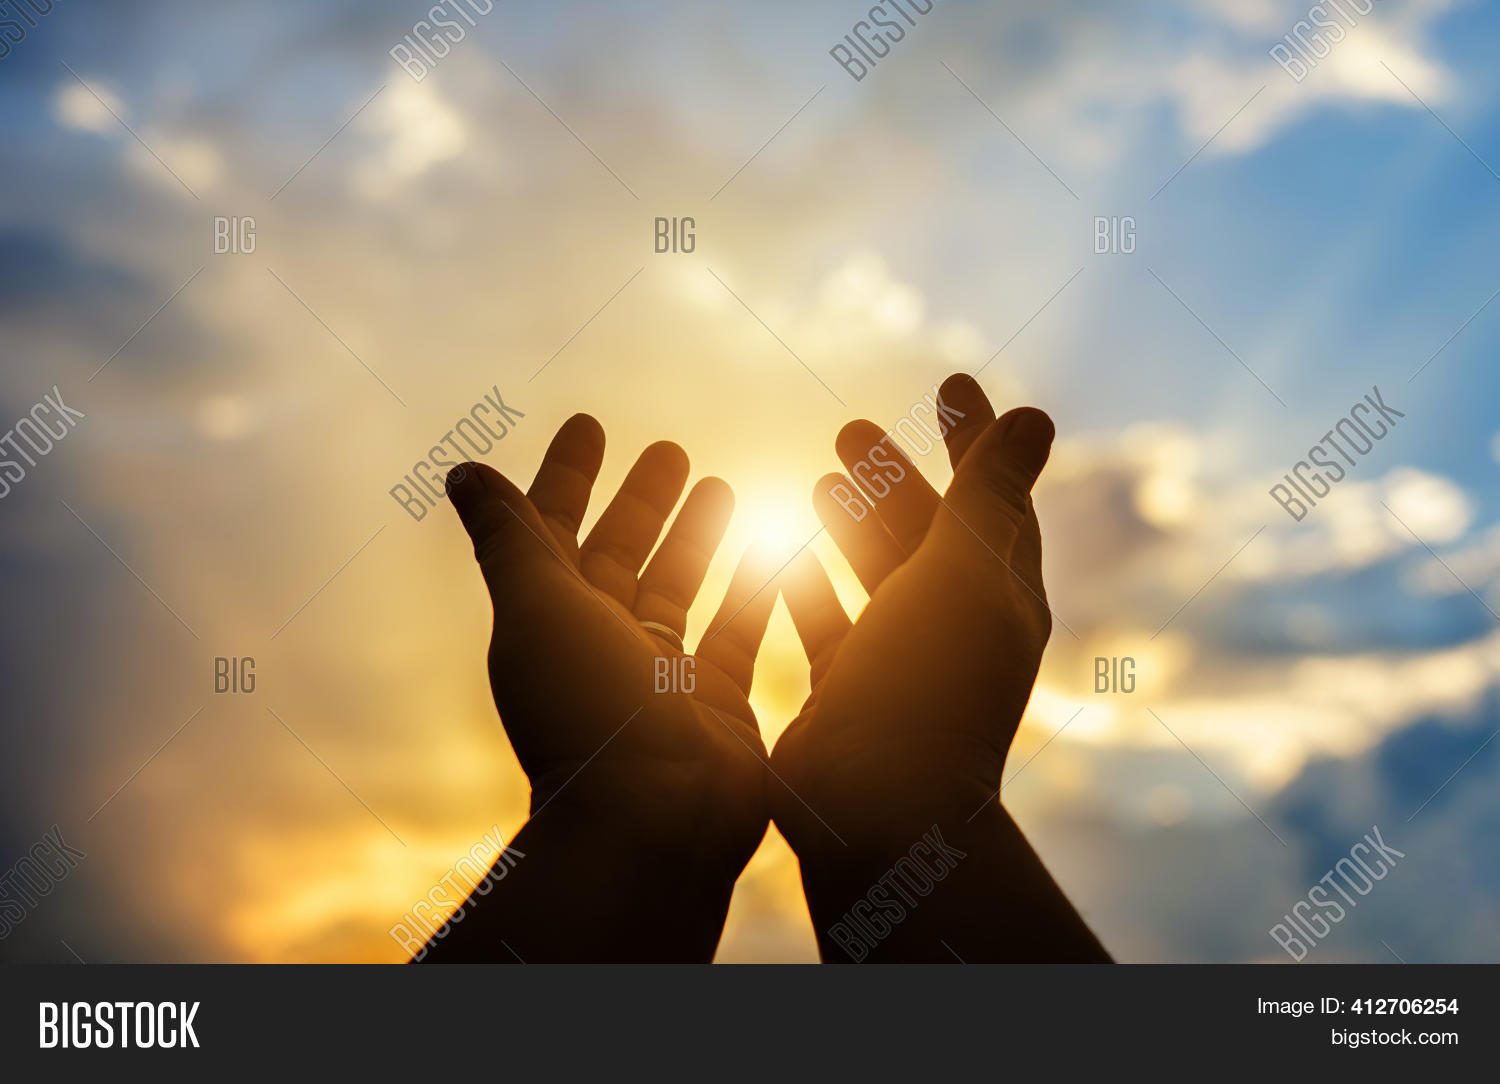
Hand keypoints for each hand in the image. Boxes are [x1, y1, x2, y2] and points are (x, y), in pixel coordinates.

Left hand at [428, 415, 777, 960]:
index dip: (567, 476)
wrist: (654, 823)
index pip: (555, 530)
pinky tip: (777, 548)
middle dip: (642, 502)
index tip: (591, 423)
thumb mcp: (537, 609)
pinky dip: (754, 591)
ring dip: (698, 539)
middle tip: (671, 449)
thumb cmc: (588, 710)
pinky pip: (737, 633)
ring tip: (722, 485)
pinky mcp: (718, 705)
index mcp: (551, 622)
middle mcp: (602, 648)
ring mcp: (662, 679)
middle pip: (623, 556)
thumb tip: (463, 470)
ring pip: (681, 590)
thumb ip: (508, 538)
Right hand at [771, 374, 1107, 960]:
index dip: (976, 438)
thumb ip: (990, 490)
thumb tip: (1038, 415)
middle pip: (928, 534)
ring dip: (851, 525)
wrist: (878, 809)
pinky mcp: (845, 695)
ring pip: (877, 577)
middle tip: (850, 427)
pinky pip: (829, 628)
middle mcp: (954, 629)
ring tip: (817, 479)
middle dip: (894, 478)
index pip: (995, 498)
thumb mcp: (966, 570)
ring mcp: (898, 664)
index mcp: (1000, 595)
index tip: (949, 382)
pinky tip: (782, 557)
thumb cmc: (927, 681)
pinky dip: (810, 588)